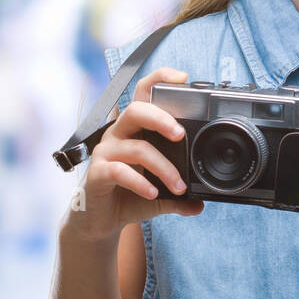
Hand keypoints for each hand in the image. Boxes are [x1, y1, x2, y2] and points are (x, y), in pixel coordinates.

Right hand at [66, 66, 204, 241]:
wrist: (100, 221)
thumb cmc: (130, 196)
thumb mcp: (162, 195)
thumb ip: (182, 197)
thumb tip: (202, 204)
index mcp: (135, 129)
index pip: (143, 94)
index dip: (159, 79)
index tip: (183, 78)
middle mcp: (118, 134)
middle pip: (135, 110)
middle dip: (161, 118)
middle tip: (180, 134)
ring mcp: (105, 153)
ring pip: (136, 148)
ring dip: (163, 167)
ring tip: (178, 187)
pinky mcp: (97, 173)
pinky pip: (119, 171)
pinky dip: (140, 182)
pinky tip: (153, 193)